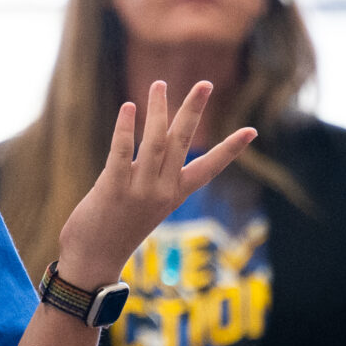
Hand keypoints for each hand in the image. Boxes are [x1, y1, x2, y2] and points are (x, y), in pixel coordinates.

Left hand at [53, 81, 255, 289]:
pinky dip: (126, 129)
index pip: (209, 168)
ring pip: (155, 143)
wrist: (93, 261)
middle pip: (182, 143)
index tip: (253, 130)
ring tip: (160, 84)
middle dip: (194, 111)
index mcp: (174, 195)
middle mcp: (162, 191)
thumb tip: (153, 143)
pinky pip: (121, 153)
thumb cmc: (116, 230)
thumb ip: (151, 173)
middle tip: (205, 84)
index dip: (230, 149)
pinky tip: (129, 107)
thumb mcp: (144, 203)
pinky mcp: (112, 189)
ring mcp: (138, 191)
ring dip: (158, 110)